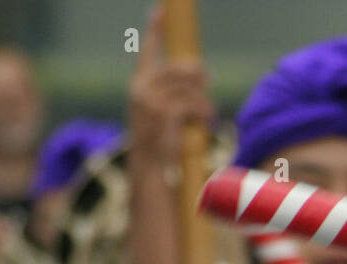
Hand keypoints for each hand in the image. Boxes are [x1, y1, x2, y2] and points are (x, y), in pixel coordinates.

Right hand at [128, 5, 213, 166]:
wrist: (151, 166)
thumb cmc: (161, 140)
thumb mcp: (164, 111)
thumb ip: (175, 91)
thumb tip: (200, 72)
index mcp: (139, 84)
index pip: (148, 52)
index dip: (155, 31)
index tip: (160, 11)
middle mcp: (141, 87)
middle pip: (178, 68)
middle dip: (197, 76)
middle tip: (207, 83)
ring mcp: (150, 99)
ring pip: (187, 87)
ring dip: (203, 100)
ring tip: (207, 113)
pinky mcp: (162, 112)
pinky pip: (190, 102)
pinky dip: (202, 111)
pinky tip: (204, 121)